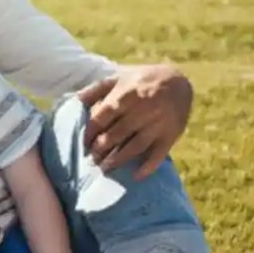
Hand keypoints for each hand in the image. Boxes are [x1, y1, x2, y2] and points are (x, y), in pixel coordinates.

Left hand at [77, 64, 192, 178]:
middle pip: (117, 134)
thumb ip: (96, 88)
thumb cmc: (141, 79)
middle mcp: (142, 110)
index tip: (84, 143)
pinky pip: (159, 153)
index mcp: (125, 94)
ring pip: (135, 146)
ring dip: (119, 160)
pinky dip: (148, 166)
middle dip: (101, 149)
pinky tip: (136, 176)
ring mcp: (158, 123)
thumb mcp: (119, 77)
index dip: (91, 132)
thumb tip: (75, 100)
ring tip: (105, 168)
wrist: (178, 80)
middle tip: (92, 160)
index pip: (102, 117)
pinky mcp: (171, 134)